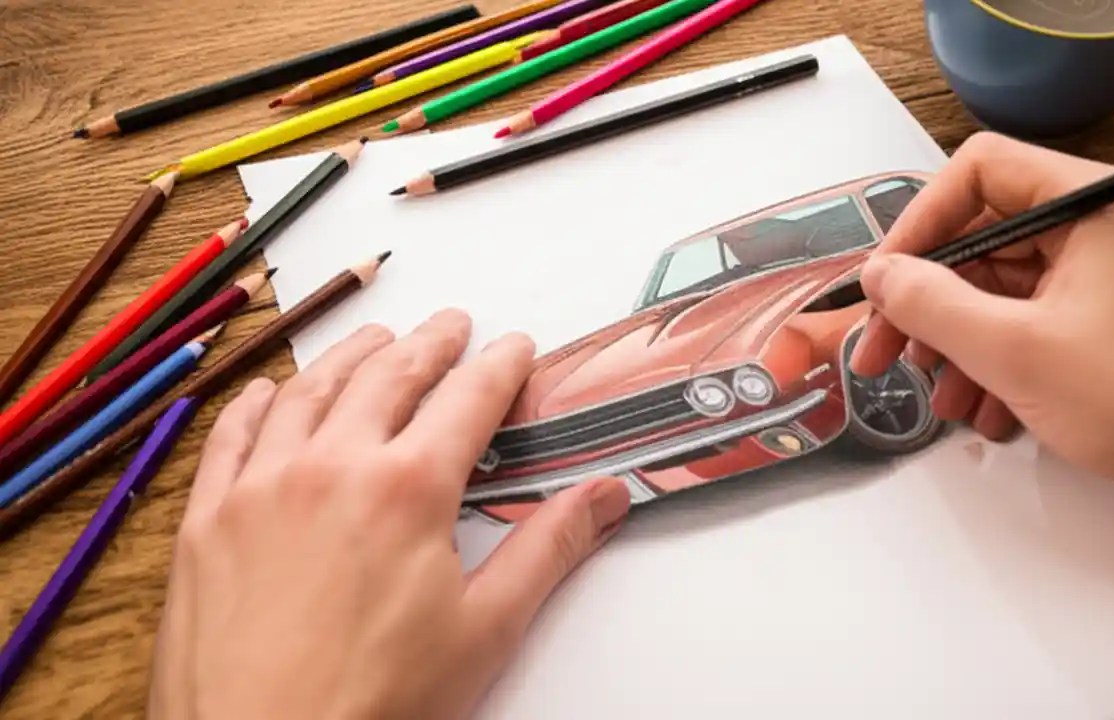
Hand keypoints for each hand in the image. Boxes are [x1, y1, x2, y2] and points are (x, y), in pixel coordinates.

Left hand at [148, 312, 631, 718]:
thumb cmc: (374, 705)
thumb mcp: (485, 631)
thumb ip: (547, 550)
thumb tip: (604, 497)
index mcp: (408, 488)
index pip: (468, 399)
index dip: (499, 365)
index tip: (513, 346)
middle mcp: (333, 465)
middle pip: (391, 376)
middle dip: (431, 343)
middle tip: (453, 324)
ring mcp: (261, 485)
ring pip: (312, 390)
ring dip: (353, 355)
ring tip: (378, 339)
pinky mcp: (208, 518)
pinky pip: (233, 435)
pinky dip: (260, 401)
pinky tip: (273, 390)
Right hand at [850, 132, 1113, 581]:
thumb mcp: (1011, 351)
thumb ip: (932, 304)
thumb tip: (879, 275)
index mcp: (1096, 203)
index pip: (981, 172)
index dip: (920, 223)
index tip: (886, 280)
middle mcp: (1108, 222)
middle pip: (985, 236)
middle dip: (929, 302)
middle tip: (883, 350)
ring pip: (1005, 285)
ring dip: (959, 341)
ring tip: (939, 396)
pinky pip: (1035, 316)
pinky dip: (999, 357)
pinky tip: (982, 409)